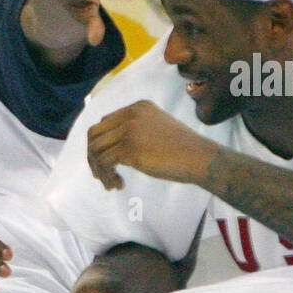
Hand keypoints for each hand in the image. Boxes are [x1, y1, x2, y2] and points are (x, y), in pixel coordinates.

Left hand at [86, 100, 216, 189]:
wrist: (200, 158)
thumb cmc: (182, 150)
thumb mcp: (156, 130)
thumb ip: (135, 131)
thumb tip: (109, 149)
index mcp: (138, 107)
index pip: (104, 123)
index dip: (101, 145)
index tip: (107, 164)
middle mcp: (131, 114)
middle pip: (94, 134)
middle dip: (93, 156)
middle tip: (101, 175)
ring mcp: (129, 130)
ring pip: (96, 150)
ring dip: (100, 170)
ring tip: (111, 184)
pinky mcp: (130, 148)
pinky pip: (104, 163)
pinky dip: (107, 176)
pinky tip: (118, 185)